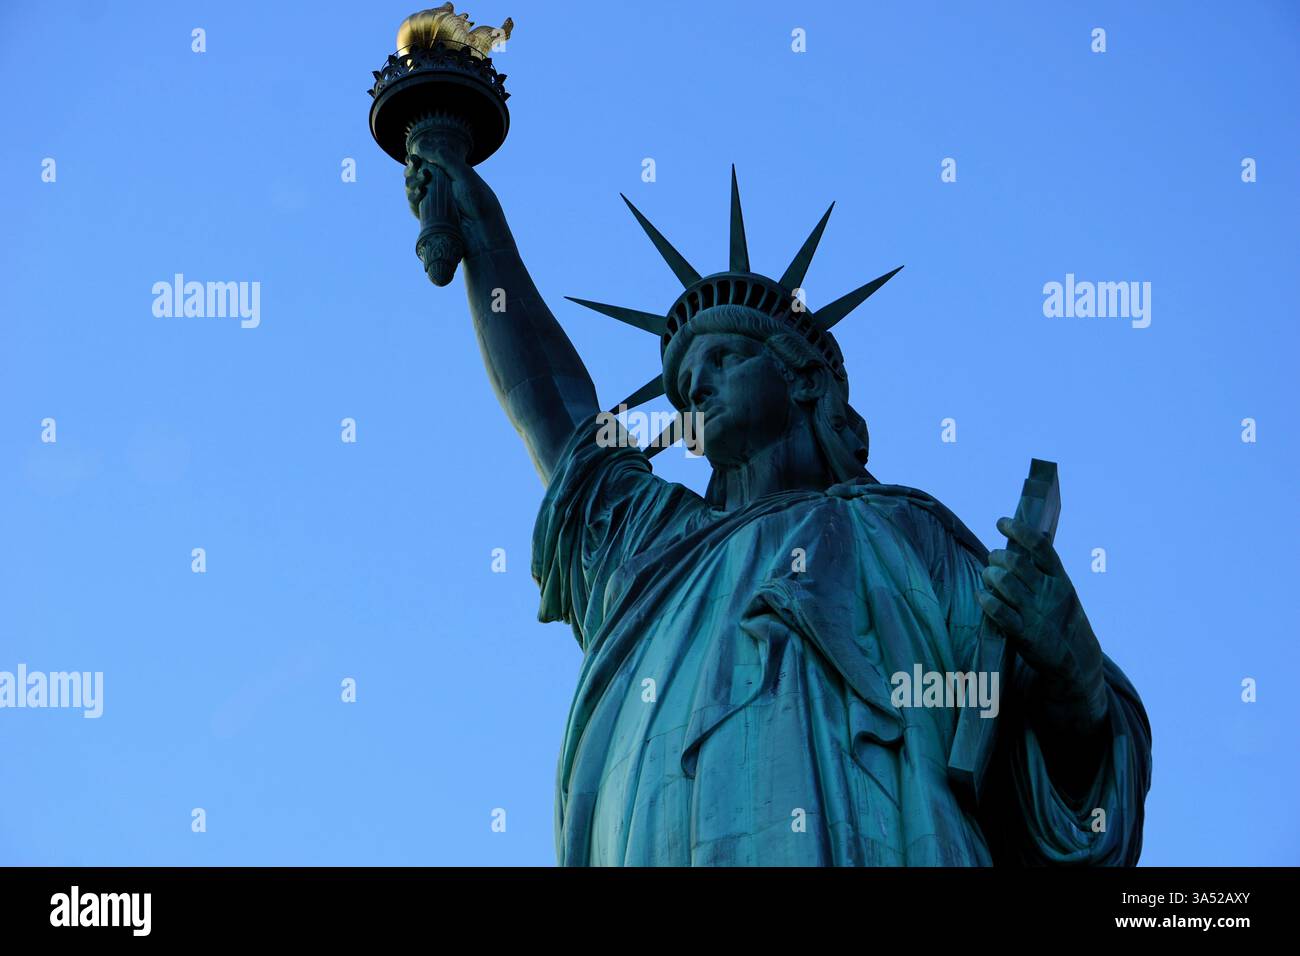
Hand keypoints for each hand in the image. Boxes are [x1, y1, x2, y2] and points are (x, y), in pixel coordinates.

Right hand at [404, 141, 508, 258]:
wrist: (481, 229)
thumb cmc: (477, 200)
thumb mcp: (463, 174)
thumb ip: (445, 158)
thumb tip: (422, 146)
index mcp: (448, 174)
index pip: (426, 162)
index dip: (418, 159)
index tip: (415, 156)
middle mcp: (438, 187)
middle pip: (415, 174)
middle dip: (412, 169)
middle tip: (415, 165)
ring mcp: (432, 202)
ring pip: (411, 188)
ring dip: (412, 181)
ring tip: (423, 180)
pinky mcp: (427, 217)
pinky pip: (413, 205)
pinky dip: (413, 197)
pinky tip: (420, 192)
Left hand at [979, 516, 1107, 735]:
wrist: (1076, 660)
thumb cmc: (1062, 618)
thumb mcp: (1062, 590)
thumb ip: (1045, 568)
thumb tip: (1029, 536)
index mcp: (1060, 579)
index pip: (1039, 547)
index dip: (1019, 530)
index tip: (1001, 522)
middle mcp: (1049, 593)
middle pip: (1017, 563)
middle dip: (998, 557)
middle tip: (992, 559)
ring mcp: (1037, 614)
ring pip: (1006, 584)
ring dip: (990, 575)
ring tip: (987, 575)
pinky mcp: (1025, 635)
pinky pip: (1001, 614)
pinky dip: (988, 602)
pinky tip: (982, 596)